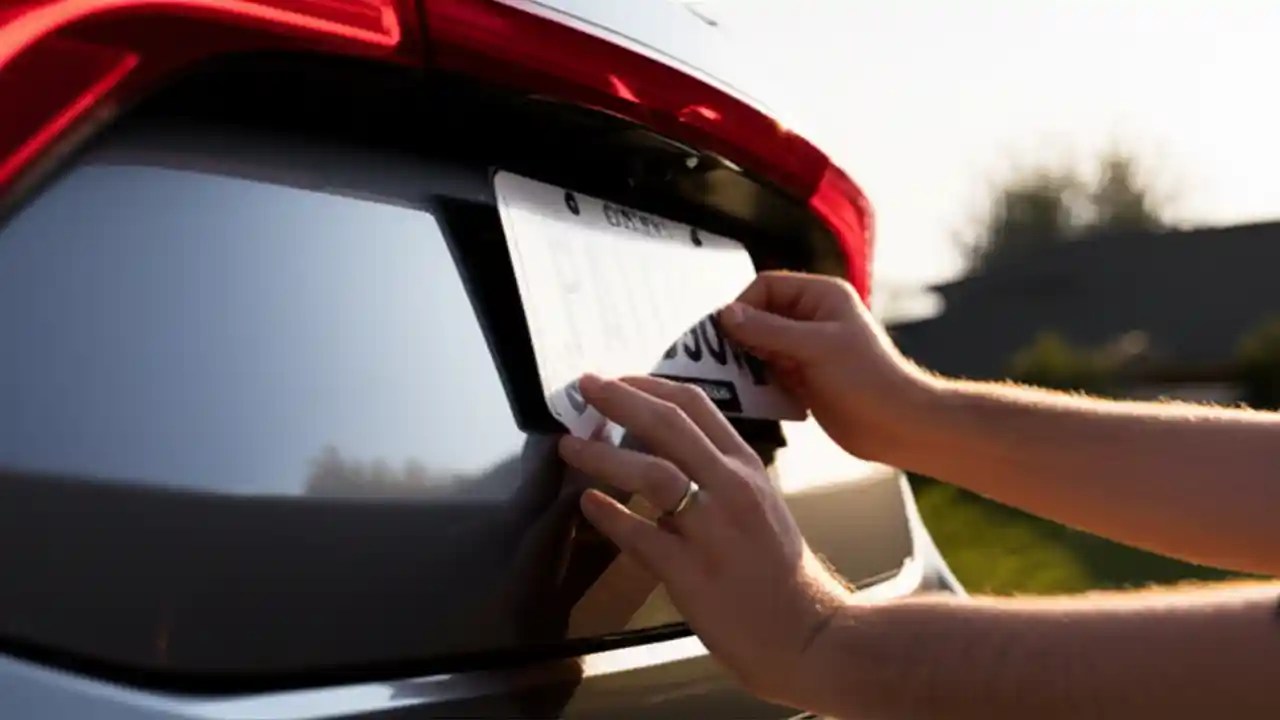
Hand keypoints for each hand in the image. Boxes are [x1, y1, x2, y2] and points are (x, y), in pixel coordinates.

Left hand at [558, 374, 853, 708]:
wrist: (807, 633)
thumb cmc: (777, 568)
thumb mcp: (758, 503)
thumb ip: (715, 474)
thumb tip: (657, 454)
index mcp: (746, 466)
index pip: (695, 405)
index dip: (646, 384)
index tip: (612, 379)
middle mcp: (732, 487)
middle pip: (668, 425)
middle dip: (618, 400)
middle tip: (582, 387)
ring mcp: (712, 529)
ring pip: (652, 472)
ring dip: (602, 455)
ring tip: (569, 445)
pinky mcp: (692, 573)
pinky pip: (639, 535)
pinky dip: (609, 515)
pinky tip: (588, 503)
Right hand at [719, 270, 932, 461]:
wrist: (898, 426)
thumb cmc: (866, 379)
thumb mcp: (813, 347)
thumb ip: (768, 329)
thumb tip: (726, 315)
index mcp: (821, 296)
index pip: (767, 286)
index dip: (744, 306)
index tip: (726, 335)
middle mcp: (812, 318)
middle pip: (760, 317)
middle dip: (742, 338)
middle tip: (724, 361)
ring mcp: (808, 349)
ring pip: (762, 347)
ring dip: (749, 363)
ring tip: (740, 382)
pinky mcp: (805, 378)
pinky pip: (770, 373)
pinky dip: (760, 383)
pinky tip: (757, 397)